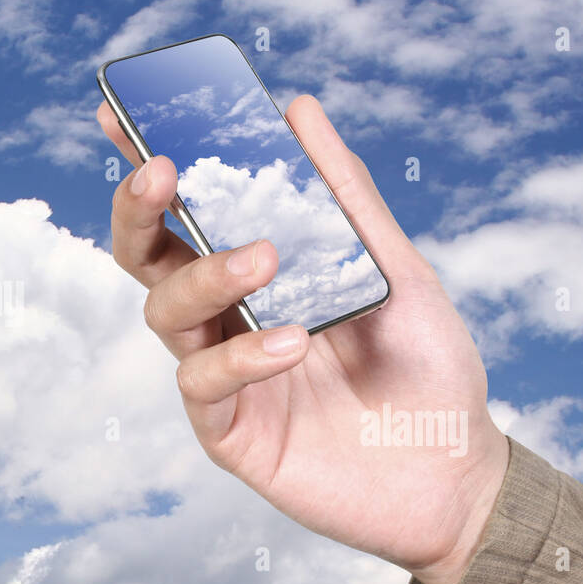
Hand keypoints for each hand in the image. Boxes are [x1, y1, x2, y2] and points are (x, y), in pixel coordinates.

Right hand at [98, 94, 508, 583]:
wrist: (458, 474)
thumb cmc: (430, 374)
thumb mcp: (398, 271)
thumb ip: (346, 199)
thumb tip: (298, 109)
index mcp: (265, 277)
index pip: (191, 214)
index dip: (150, 168)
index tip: (125, 114)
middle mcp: (233, 321)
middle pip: (148, 259)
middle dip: (139, 209)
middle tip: (162, 170)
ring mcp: (229, 378)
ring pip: (166, 312)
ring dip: (204, 274)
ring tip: (264, 259)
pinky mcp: (234, 435)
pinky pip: (202, 385)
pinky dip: (237, 356)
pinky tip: (290, 344)